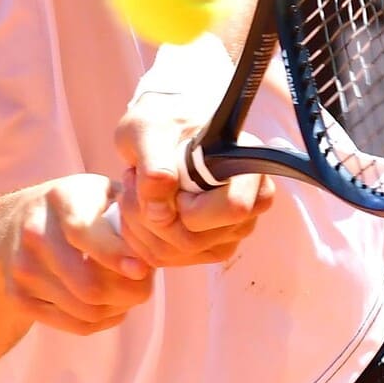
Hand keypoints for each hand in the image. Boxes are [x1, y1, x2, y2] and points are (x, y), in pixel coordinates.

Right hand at [0, 174, 152, 335]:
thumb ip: (129, 215)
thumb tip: (148, 259)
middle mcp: (35, 232)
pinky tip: (108, 304)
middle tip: (144, 283)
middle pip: (90, 285)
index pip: (84, 233)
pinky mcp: (19, 298)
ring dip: (118, 308)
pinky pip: (76, 325)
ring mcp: (23, 268)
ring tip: (127, 291)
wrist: (14, 224)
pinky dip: (102, 320)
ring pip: (87, 311)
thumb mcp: (102, 194)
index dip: (116, 256)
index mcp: (61, 198)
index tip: (143, 269)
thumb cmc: (78, 208)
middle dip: (129, 292)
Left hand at [113, 90, 275, 267]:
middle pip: (197, 240)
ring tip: (134, 189)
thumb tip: (161, 210)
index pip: (233, 208)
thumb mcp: (149, 128)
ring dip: (142, 225)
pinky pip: (167, 258)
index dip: (190, 206)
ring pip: (179, 253)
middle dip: (154, 217)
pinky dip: (141, 237)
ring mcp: (231, 230)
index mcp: (247, 168)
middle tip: (134, 180)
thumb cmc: (161, 124)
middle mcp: (250, 204)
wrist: (161, 133)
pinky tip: (138, 207)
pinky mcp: (208, 247)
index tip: (169, 183)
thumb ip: (154, 164)